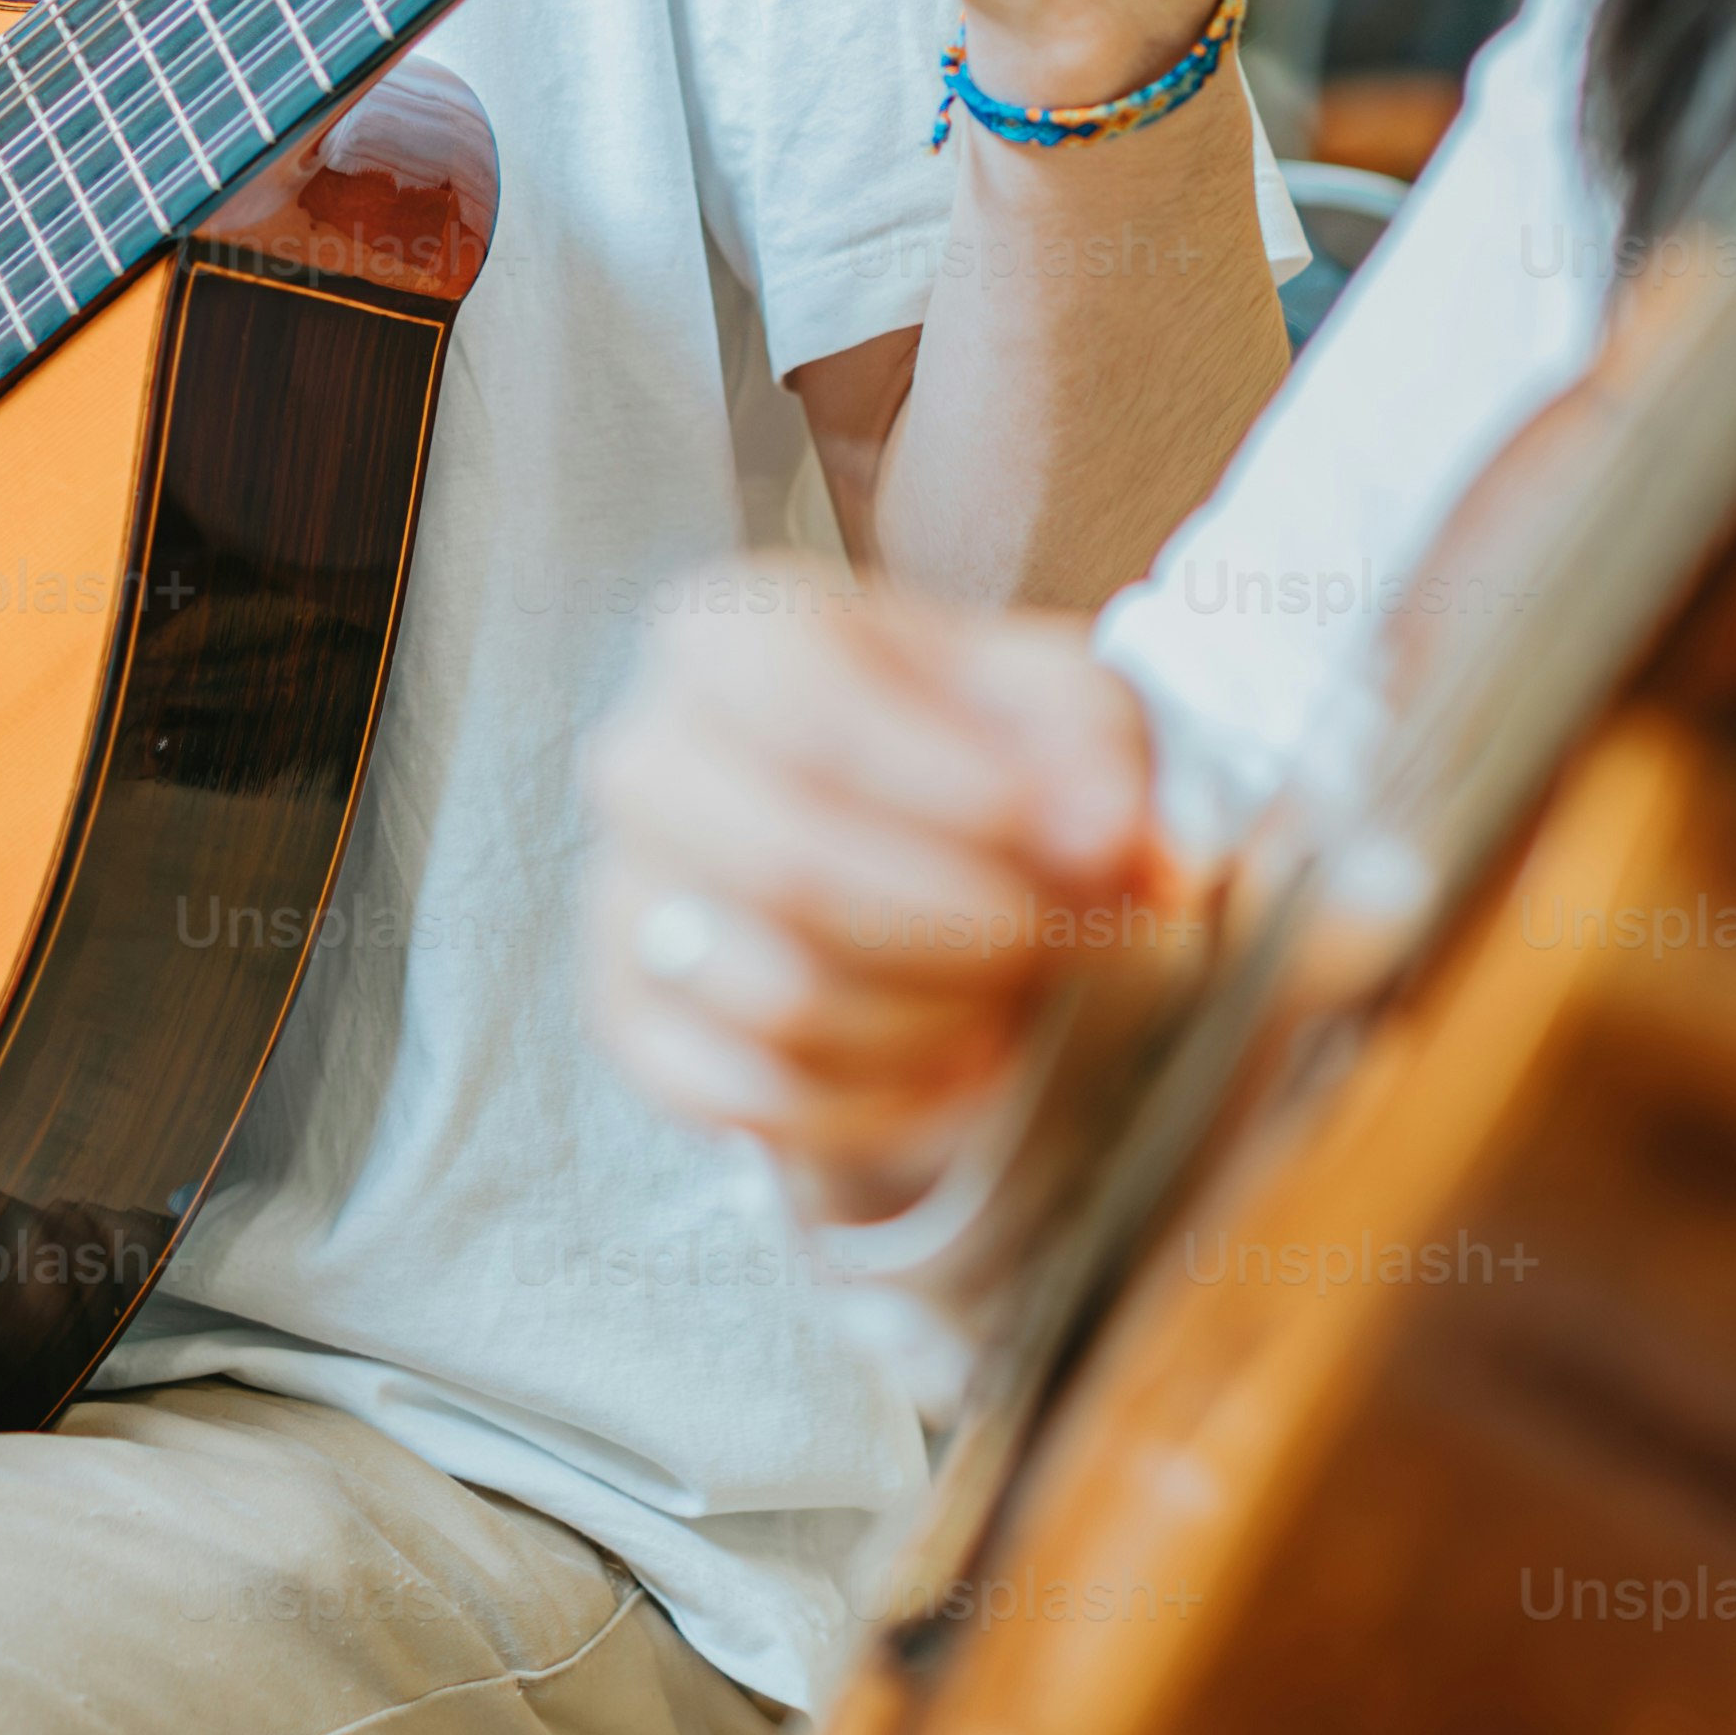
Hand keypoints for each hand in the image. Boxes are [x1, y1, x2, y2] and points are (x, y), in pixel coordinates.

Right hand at [582, 563, 1173, 1223]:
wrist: (907, 847)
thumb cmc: (979, 751)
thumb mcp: (1060, 710)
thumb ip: (1096, 750)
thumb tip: (1109, 833)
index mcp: (732, 633)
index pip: (810, 711)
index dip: (956, 791)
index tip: (1084, 843)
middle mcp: (648, 757)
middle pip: (788, 866)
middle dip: (959, 923)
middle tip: (1059, 936)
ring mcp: (626, 895)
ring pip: (782, 996)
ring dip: (936, 1015)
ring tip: (1010, 994)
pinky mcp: (633, 1022)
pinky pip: (756, 1095)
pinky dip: (886, 1100)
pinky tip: (958, 1062)